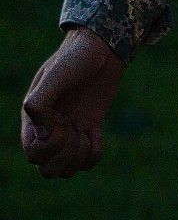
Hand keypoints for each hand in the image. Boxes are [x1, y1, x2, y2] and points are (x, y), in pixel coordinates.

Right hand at [21, 29, 125, 178]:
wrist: (101, 49)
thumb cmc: (75, 59)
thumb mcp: (55, 76)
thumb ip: (39, 103)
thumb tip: (43, 133)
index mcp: (33, 120)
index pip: (33, 156)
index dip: (50, 147)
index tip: (61, 123)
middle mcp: (48, 130)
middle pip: (47, 170)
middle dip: (65, 156)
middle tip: (75, 132)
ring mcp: (69, 131)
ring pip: (67, 169)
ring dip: (80, 156)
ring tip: (86, 133)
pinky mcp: (89, 129)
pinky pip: (88, 160)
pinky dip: (94, 152)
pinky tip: (95, 131)